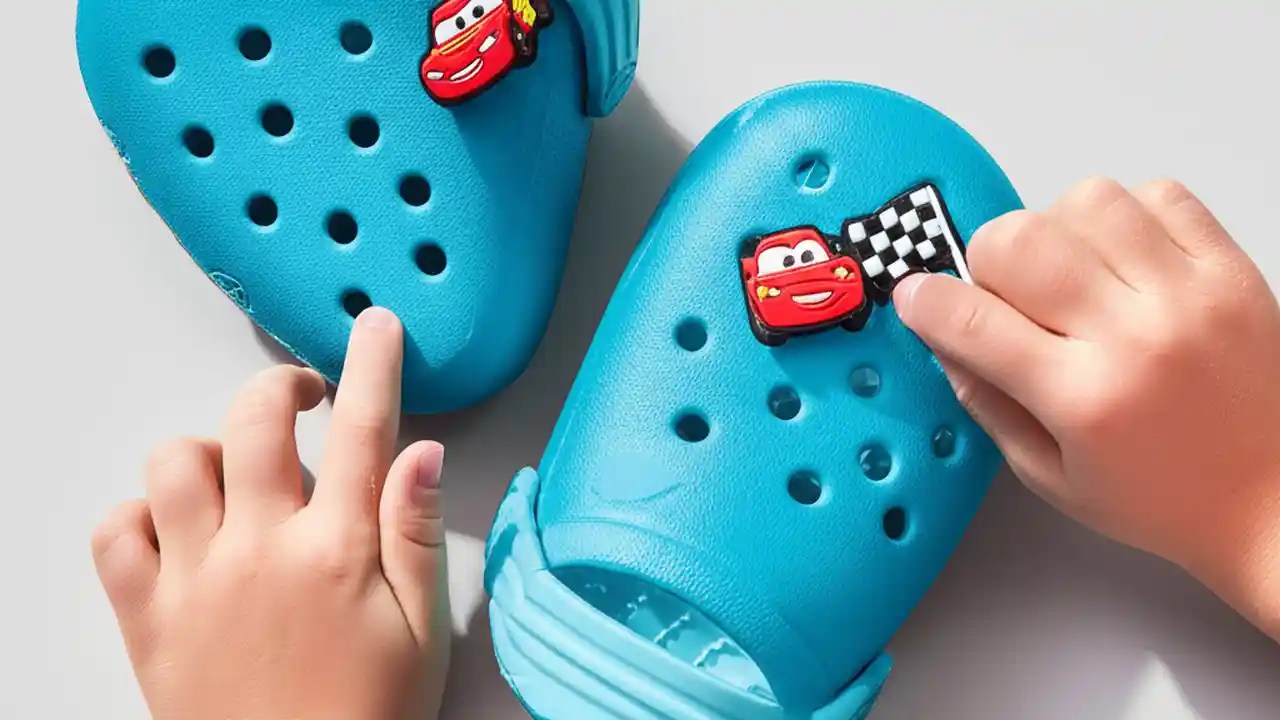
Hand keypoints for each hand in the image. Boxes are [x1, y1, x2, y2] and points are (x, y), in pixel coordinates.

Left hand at [91, 308, 450, 719]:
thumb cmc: (364, 716)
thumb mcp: (421, 632)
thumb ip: (417, 535)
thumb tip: (423, 454)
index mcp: (338, 552)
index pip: (361, 431)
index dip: (372, 366)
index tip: (374, 327)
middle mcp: (260, 551)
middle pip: (254, 420)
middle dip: (282, 385)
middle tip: (304, 398)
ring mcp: (195, 580)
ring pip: (176, 463)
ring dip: (209, 448)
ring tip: (238, 471)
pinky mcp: (147, 617)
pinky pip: (115, 533)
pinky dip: (139, 513)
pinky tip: (178, 527)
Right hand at [895, 179, 1279, 638]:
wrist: (1276, 501)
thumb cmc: (1167, 498)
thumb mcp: (1050, 476)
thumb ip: (988, 403)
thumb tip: (945, 339)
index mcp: (1086, 399)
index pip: (972, 321)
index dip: (927, 302)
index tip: (917, 298)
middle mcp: (1137, 335)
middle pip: (1018, 240)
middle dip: (987, 263)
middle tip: (1005, 295)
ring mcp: (1190, 293)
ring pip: (1084, 201)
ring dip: (1056, 230)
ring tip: (1071, 272)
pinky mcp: (1231, 268)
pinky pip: (1159, 194)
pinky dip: (1125, 214)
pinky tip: (1122, 259)